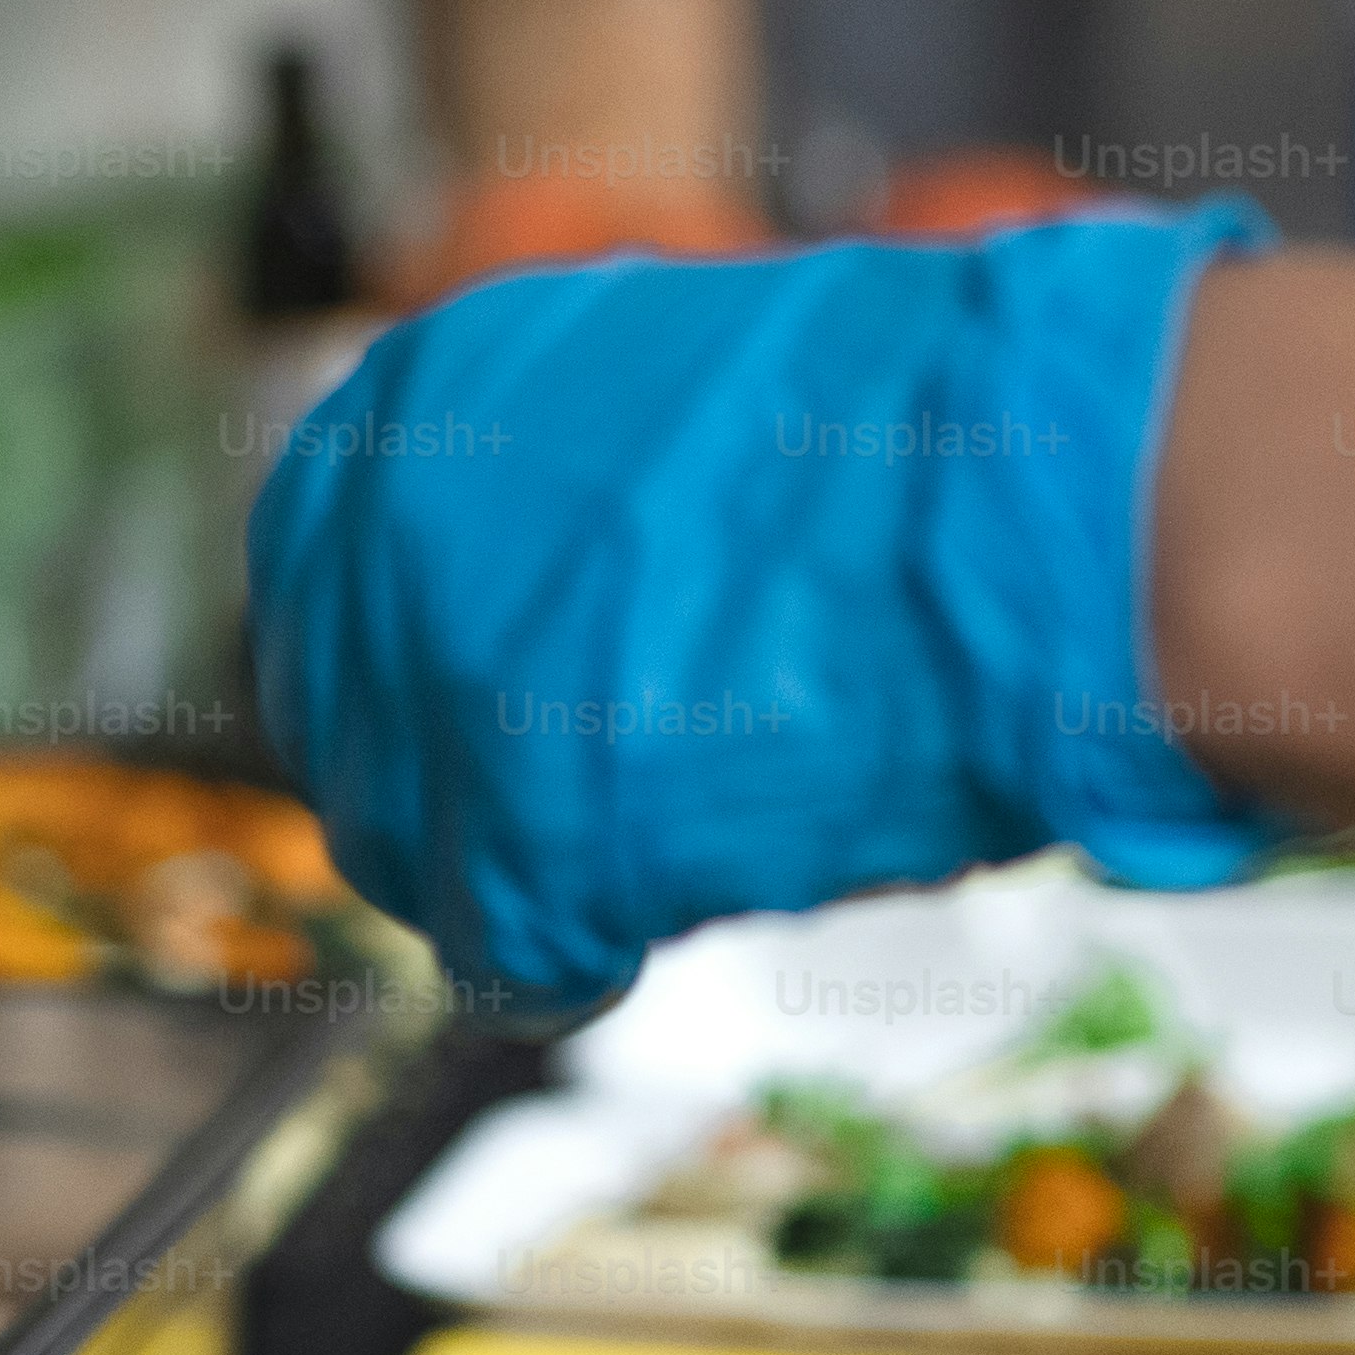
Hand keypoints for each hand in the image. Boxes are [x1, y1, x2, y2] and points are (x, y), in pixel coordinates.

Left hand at [246, 205, 1288, 1019]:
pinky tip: (627, 943)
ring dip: (500, 880)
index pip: (322, 580)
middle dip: (433, 797)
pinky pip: (497, 946)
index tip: (452, 733)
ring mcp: (442, 680)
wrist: (1032, 504)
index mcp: (429, 391)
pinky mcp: (518, 827)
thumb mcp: (677, 405)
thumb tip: (533, 602)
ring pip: (403, 848)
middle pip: (345, 731)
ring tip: (620, 873)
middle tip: (540, 840)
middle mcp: (394, 525)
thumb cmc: (916, 454)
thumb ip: (561, 492)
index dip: (391, 679)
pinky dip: (559, 963)